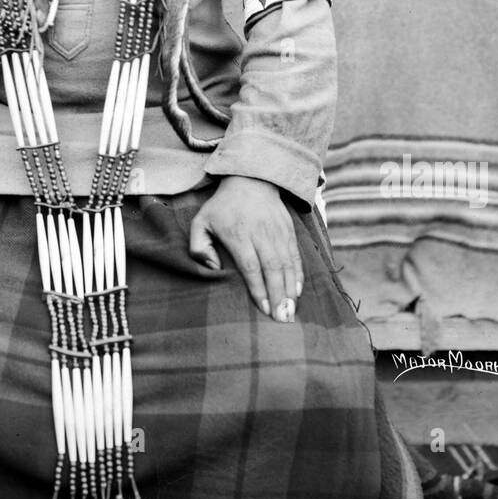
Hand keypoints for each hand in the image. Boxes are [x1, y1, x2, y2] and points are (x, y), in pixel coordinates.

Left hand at [189, 176, 302, 321]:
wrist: (251, 179)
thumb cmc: (222, 207)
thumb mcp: (201, 222)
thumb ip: (199, 246)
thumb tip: (211, 267)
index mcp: (239, 234)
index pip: (251, 266)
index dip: (259, 288)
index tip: (264, 308)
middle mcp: (261, 233)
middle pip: (273, 268)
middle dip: (279, 295)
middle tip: (282, 319)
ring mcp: (277, 232)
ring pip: (287, 264)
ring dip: (291, 289)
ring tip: (291, 311)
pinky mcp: (288, 230)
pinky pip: (295, 255)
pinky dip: (298, 274)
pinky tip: (298, 291)